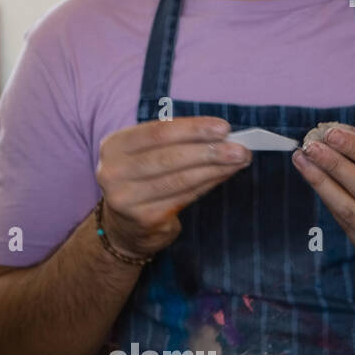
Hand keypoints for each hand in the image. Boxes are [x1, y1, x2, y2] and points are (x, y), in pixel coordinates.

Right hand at [95, 116, 251, 257]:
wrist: (125, 226)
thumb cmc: (145, 180)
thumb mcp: (149, 154)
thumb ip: (178, 143)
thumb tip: (223, 136)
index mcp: (114, 146)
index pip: (158, 132)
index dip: (193, 128)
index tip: (224, 128)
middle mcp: (113, 171)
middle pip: (169, 156)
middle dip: (209, 150)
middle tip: (240, 148)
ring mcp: (126, 197)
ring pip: (179, 179)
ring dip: (214, 168)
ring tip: (239, 160)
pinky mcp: (143, 218)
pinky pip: (183, 197)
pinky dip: (208, 184)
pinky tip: (223, 175)